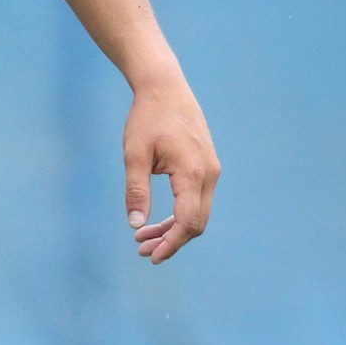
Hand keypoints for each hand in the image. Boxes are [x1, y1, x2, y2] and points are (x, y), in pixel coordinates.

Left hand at [122, 79, 218, 263]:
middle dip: (170, 241)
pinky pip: (197, 200)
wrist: (165, 88)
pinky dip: (179, 214)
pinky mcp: (207, 167)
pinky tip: (157, 221)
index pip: (187, 221)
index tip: (151, 256)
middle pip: (196, 222)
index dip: (171, 243)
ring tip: (143, 238)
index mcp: (192, 172)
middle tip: (141, 249)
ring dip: (174, 229)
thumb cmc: (147, 118)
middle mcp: (209, 174)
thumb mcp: (134, 154)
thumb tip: (135, 225)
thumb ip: (136, 190)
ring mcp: (211, 170)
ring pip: (197, 213)